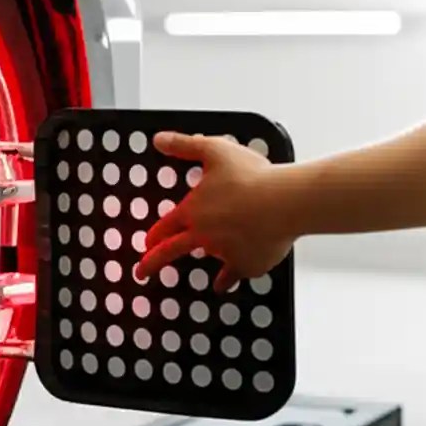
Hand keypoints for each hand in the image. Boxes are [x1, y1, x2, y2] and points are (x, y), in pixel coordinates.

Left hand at [135, 132, 294, 291]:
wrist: (285, 202)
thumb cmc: (252, 176)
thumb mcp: (214, 150)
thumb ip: (185, 145)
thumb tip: (158, 139)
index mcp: (192, 211)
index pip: (165, 226)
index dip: (154, 234)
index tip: (147, 243)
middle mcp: (203, 236)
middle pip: (169, 253)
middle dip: (151, 264)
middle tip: (140, 273)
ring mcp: (224, 253)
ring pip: (210, 261)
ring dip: (207, 266)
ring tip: (210, 279)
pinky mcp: (247, 265)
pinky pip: (234, 275)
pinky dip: (229, 281)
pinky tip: (226, 286)